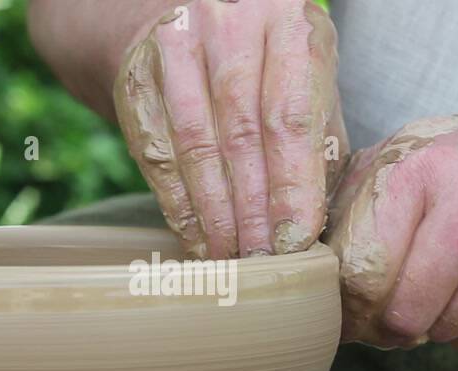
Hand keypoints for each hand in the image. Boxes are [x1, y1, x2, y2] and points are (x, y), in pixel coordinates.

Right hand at [113, 0, 348, 258]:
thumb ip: (319, 141)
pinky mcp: (138, 79)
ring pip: (194, 147)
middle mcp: (229, 25)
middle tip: (261, 259)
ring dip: (214, 214)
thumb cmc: (267, 66)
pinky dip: (179, 206)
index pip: (289, 116)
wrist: (192, 24)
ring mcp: (176, 48)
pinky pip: (158, 155)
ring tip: (231, 258)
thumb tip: (314, 224)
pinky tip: (198, 239)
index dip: (291, 186)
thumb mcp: (309, 82)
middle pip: (240, 134)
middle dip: (251, 209)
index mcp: (287, 23)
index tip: (294, 239)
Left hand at [324, 107, 457, 352]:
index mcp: (424, 170)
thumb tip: (299, 273)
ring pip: (442, 333)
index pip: (363, 271)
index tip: (347, 308)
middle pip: (402, 313)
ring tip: (440, 287)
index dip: (348, 303)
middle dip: (386, 324)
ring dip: (430, 326)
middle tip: (388, 312)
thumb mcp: (403, 160)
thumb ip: (348, 209)